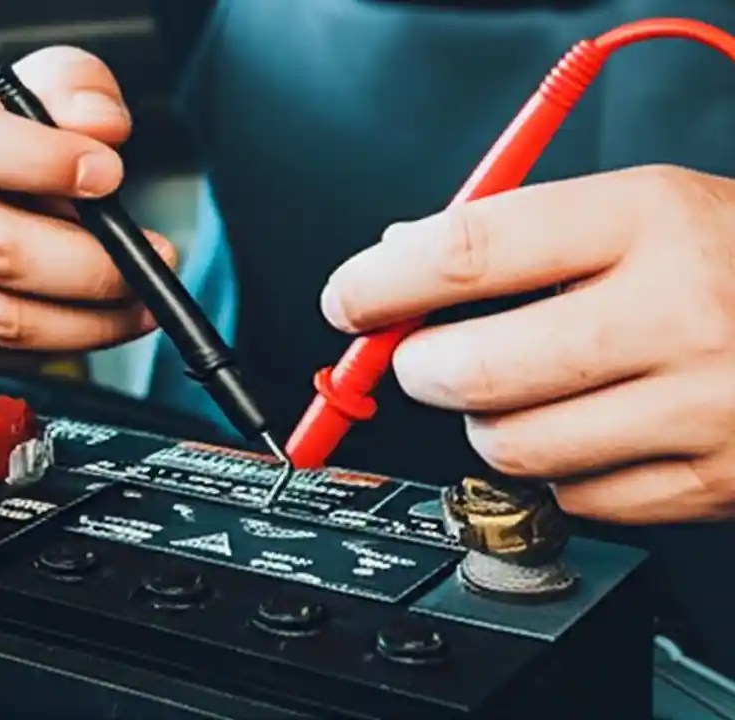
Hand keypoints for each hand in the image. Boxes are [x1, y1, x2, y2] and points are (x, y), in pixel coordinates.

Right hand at [0, 46, 173, 366]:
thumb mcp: (33, 82)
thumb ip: (77, 87)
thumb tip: (104, 127)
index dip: (45, 163)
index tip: (110, 174)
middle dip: (90, 264)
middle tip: (153, 257)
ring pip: (2, 319)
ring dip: (89, 319)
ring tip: (141, 298)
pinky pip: (2, 355)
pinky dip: (63, 344)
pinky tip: (98, 318)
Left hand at [319, 164, 734, 523]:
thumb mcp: (643, 207)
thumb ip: (518, 234)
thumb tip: (397, 260)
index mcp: (649, 221)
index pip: (471, 252)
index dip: (383, 283)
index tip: (349, 298)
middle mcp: (676, 313)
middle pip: (476, 368)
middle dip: (415, 369)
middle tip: (414, 358)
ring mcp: (698, 407)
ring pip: (514, 446)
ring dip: (482, 423)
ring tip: (509, 392)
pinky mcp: (710, 481)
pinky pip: (576, 497)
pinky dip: (556, 470)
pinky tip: (584, 429)